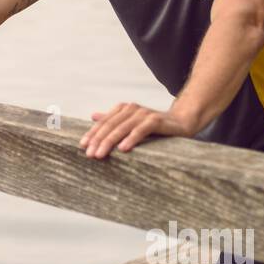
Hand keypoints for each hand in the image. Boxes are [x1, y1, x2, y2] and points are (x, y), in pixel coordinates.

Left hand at [79, 102, 197, 157]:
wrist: (181, 122)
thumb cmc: (154, 126)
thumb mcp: (131, 123)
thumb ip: (113, 119)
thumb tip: (93, 116)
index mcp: (123, 109)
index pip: (104, 122)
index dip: (92, 134)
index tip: (82, 146)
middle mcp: (132, 109)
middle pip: (110, 125)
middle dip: (98, 140)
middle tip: (89, 154)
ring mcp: (144, 113)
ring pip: (122, 128)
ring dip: (109, 142)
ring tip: (100, 154)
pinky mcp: (156, 120)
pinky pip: (141, 130)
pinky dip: (131, 139)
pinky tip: (123, 149)